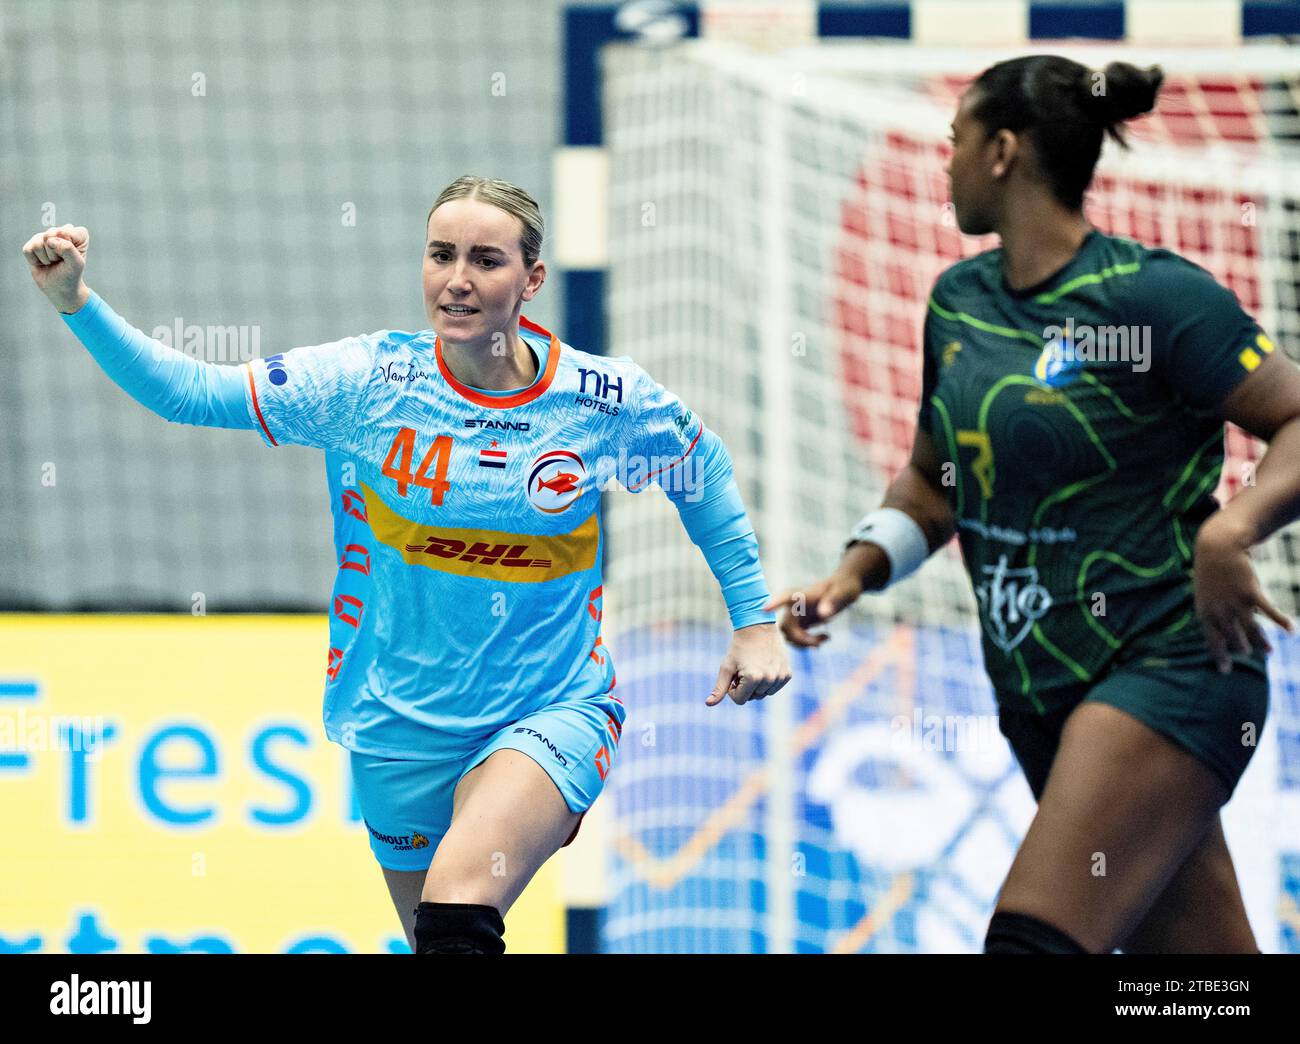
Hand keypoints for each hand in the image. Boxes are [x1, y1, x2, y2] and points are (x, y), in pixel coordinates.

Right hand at [22, 225, 89, 312]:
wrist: (60, 288)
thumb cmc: (71, 275)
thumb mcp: (76, 264)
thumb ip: (68, 248)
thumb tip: (50, 240)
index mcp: (78, 234)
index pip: (65, 232)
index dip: (66, 248)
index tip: (71, 258)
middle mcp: (61, 232)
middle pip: (49, 236)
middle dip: (54, 253)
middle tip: (60, 261)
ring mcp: (45, 237)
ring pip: (38, 243)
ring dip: (45, 258)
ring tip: (52, 262)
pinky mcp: (32, 244)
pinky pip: (28, 250)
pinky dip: (35, 260)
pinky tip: (43, 263)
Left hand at [706, 622, 791, 706]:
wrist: (758, 628)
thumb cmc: (739, 648)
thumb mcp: (726, 667)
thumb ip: (719, 688)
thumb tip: (709, 704)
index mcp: (753, 678)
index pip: (740, 700)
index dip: (733, 689)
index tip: (733, 676)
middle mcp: (769, 679)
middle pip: (753, 697)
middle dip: (745, 687)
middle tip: (744, 669)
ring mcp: (780, 677)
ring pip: (764, 694)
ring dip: (757, 685)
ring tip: (754, 667)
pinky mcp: (788, 674)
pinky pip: (774, 688)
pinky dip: (768, 682)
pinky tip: (764, 666)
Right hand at [763, 568, 864, 647]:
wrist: (844, 587)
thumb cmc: (844, 587)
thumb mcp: (843, 594)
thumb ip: (833, 602)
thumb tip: (823, 615)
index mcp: (802, 594)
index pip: (785, 597)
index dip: (774, 603)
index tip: (765, 609)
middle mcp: (794, 604)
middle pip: (786, 626)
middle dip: (800, 639)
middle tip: (820, 642)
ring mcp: (796, 614)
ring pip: (789, 635)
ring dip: (804, 643)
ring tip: (824, 639)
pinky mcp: (800, 621)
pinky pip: (796, 637)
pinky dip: (808, 643)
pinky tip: (825, 638)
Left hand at [1194, 514, 1292, 672]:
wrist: (1218, 547)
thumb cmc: (1212, 573)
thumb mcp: (1206, 595)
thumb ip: (1213, 614)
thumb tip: (1223, 632)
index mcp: (1205, 613)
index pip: (1212, 642)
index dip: (1219, 657)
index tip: (1225, 670)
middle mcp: (1220, 612)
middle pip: (1235, 639)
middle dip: (1243, 649)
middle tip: (1250, 652)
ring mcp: (1236, 603)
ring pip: (1252, 631)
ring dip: (1262, 643)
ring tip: (1268, 651)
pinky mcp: (1252, 592)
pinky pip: (1269, 612)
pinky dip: (1281, 622)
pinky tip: (1291, 630)